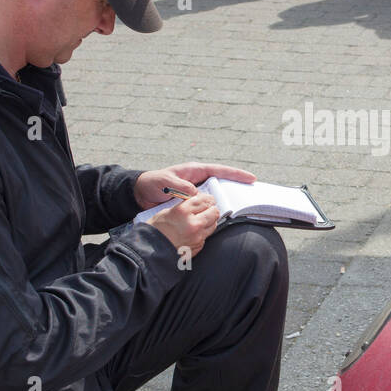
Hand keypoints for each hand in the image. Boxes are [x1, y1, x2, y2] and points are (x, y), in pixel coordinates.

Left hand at [133, 162, 255, 210]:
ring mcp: (195, 193)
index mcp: (195, 171)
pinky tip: (221, 219)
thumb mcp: (165, 182)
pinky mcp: (191, 204)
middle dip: (237, 188)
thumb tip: (196, 195)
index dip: (236, 174)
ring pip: (215, 197)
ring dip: (226, 202)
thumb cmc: (152, 183)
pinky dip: (213, 212)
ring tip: (241, 209)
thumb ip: (180, 187)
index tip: (251, 178)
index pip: (220, 171)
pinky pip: (206, 207)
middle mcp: (198, 181)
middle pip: (222, 184)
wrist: (138, 195)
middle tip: (252, 195)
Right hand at [147, 193, 219, 257]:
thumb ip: (184, 206)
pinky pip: (206, 236)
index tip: (207, 199)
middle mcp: (193, 224)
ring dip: (209, 220)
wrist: (152, 251)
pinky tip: (194, 231)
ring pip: (213, 224)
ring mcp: (197, 237)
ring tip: (200, 219)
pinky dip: (203, 232)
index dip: (207, 199)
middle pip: (214, 212)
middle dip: (211, 209)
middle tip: (206, 208)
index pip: (204, 200)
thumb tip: (197, 203)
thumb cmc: (156, 231)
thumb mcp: (167, 211)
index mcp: (183, 212)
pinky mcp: (198, 246)